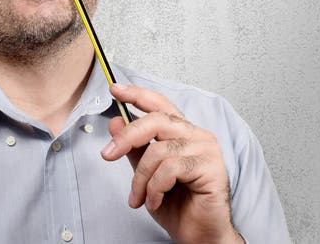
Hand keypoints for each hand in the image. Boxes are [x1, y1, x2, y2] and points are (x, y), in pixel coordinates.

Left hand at [101, 83, 243, 243]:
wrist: (199, 237)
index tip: (114, 90)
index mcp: (182, 131)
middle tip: (108, 154)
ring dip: (140, 178)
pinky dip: (155, 188)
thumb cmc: (178, 206)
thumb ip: (134, 148)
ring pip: (158, 150)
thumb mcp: (147, 174)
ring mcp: (206, 149)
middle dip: (126, 137)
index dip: (136, 94)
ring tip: (137, 197)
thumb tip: (115, 122)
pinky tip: (154, 201)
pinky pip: (170, 169)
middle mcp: (197, 134)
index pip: (159, 103)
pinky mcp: (211, 168)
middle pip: (155, 121)